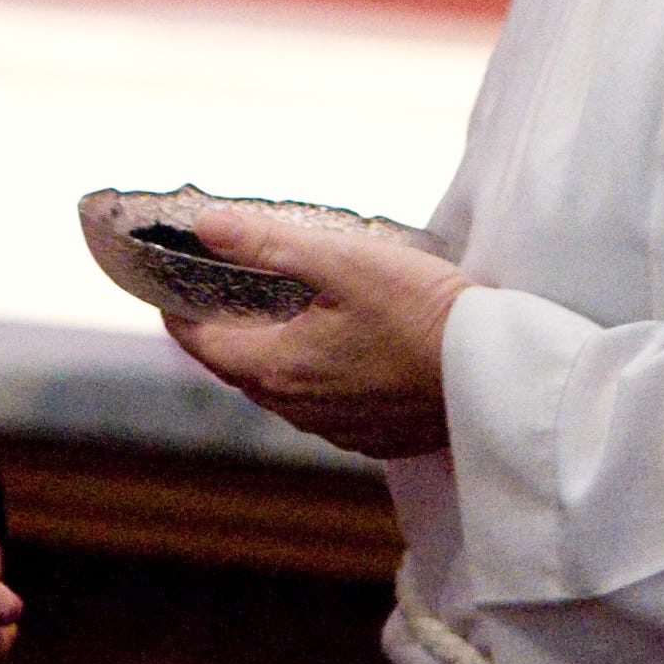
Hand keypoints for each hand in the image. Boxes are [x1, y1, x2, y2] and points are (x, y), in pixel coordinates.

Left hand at [166, 210, 474, 459]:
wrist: (495, 375)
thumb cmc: (422, 312)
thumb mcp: (342, 260)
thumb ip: (268, 243)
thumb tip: (207, 227)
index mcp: (279, 368)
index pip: (204, 346)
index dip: (179, 316)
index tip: (168, 292)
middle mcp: (300, 409)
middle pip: (240, 370)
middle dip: (224, 334)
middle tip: (221, 295)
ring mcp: (339, 428)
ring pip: (282, 391)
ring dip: (271, 357)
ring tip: (278, 317)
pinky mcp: (374, 436)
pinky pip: (324, 407)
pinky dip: (314, 378)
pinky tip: (337, 350)